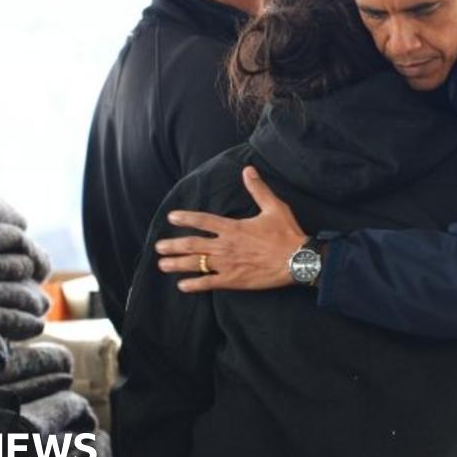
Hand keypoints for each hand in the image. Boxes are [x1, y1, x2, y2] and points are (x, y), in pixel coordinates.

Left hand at [156, 166, 307, 292]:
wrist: (297, 260)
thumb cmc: (286, 233)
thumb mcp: (274, 206)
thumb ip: (258, 189)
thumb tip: (249, 170)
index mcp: (232, 228)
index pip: (203, 221)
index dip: (186, 219)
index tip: (172, 218)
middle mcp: (225, 245)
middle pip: (192, 245)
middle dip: (173, 246)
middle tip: (158, 247)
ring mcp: (227, 264)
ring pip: (196, 264)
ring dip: (177, 264)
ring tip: (162, 265)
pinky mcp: (233, 280)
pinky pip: (208, 283)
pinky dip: (194, 285)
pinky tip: (182, 286)